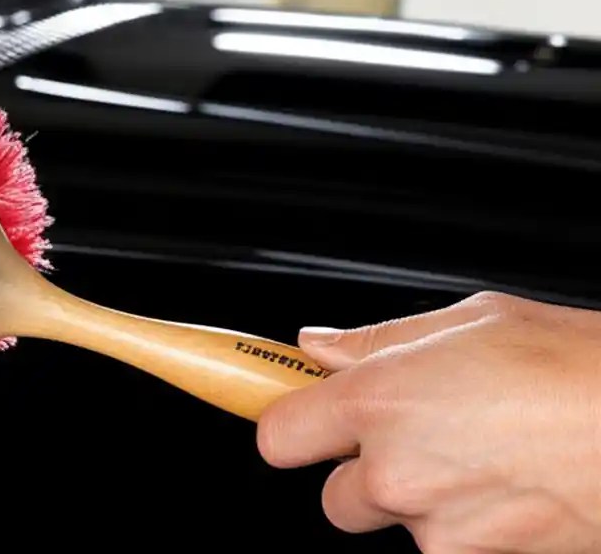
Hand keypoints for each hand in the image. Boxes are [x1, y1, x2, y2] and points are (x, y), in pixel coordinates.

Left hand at [257, 292, 600, 552]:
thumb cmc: (579, 366)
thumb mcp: (473, 320)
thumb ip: (377, 341)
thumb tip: (318, 348)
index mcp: (379, 401)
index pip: (279, 437)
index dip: (292, 426)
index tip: (304, 417)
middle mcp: (396, 472)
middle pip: (334, 497)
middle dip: (365, 473)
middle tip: (420, 438)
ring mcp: (437, 529)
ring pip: (396, 526)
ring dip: (422, 503)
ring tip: (485, 458)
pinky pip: (448, 550)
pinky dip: (469, 529)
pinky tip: (510, 489)